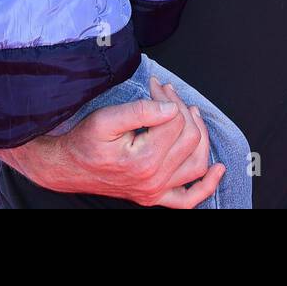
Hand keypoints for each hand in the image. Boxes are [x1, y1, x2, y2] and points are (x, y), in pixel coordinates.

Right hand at [0, 75, 222, 207]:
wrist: (67, 168)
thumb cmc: (84, 142)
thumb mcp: (106, 119)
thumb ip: (141, 111)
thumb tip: (172, 107)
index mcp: (143, 159)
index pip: (176, 120)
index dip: (169, 98)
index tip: (157, 86)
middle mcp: (154, 179)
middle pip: (190, 138)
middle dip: (182, 109)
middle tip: (168, 95)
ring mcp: (156, 191)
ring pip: (197, 162)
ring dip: (200, 136)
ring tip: (190, 116)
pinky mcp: (155, 197)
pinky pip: (189, 199)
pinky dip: (207, 186)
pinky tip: (218, 169)